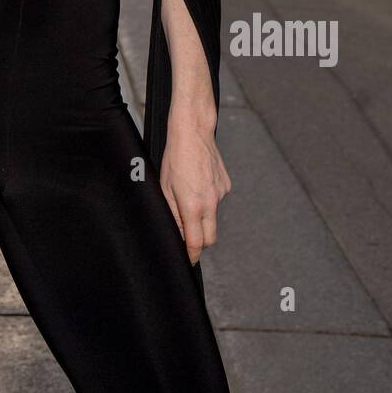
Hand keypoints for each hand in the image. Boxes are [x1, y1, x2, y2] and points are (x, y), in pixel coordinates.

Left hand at [160, 109, 231, 264]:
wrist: (193, 132)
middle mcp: (211, 202)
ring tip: (189, 194)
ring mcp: (221, 193)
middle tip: (187, 238)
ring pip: (213, 217)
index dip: (191, 255)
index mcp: (193, 206)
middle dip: (200, 242)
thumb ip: (172, 214)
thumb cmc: (175, 158)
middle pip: (210, 238)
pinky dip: (208, 198)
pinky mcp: (227, 184)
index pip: (196, 243)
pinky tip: (198, 182)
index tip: (187, 261)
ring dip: (202, 215)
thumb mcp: (165, 188)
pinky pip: (217, 200)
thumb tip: (177, 234)